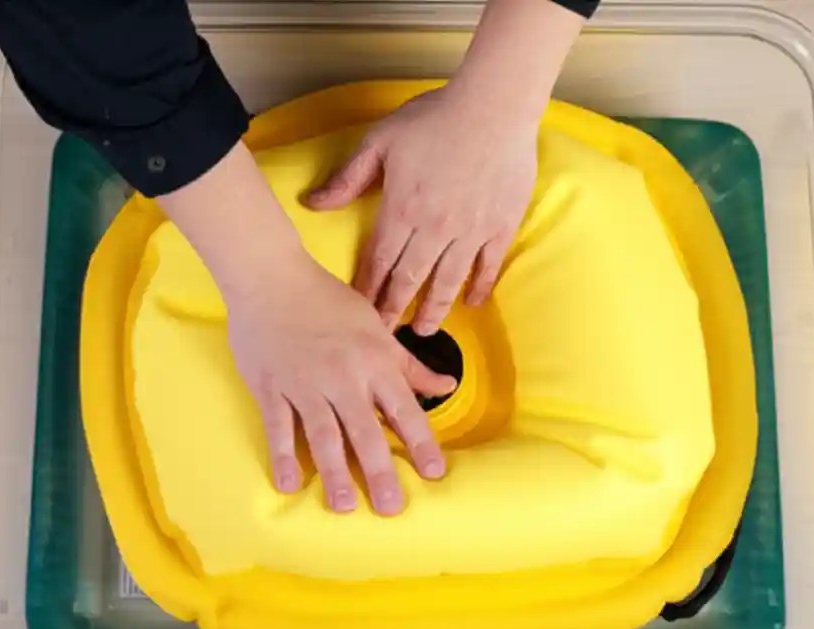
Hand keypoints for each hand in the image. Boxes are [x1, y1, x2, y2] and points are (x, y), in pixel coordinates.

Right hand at [226, 255, 456, 515]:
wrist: (270, 277)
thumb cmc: (326, 300)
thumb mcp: (375, 327)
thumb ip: (408, 365)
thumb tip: (446, 386)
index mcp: (373, 361)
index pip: (404, 409)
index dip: (420, 442)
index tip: (434, 473)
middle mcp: (342, 377)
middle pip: (365, 431)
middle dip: (380, 472)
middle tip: (391, 508)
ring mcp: (304, 384)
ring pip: (323, 435)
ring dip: (334, 472)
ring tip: (344, 506)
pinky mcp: (270, 388)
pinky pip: (278, 427)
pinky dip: (282, 455)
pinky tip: (289, 483)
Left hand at [306, 85, 537, 334]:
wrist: (493, 105)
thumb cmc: (435, 116)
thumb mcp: (381, 140)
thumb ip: (348, 177)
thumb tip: (313, 203)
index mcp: (401, 209)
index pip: (378, 262)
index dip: (366, 291)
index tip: (358, 314)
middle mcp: (434, 229)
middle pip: (409, 280)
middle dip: (394, 311)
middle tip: (385, 337)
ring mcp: (470, 230)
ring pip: (447, 281)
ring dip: (434, 310)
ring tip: (424, 330)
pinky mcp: (500, 226)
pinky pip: (487, 266)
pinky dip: (479, 287)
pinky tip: (472, 303)